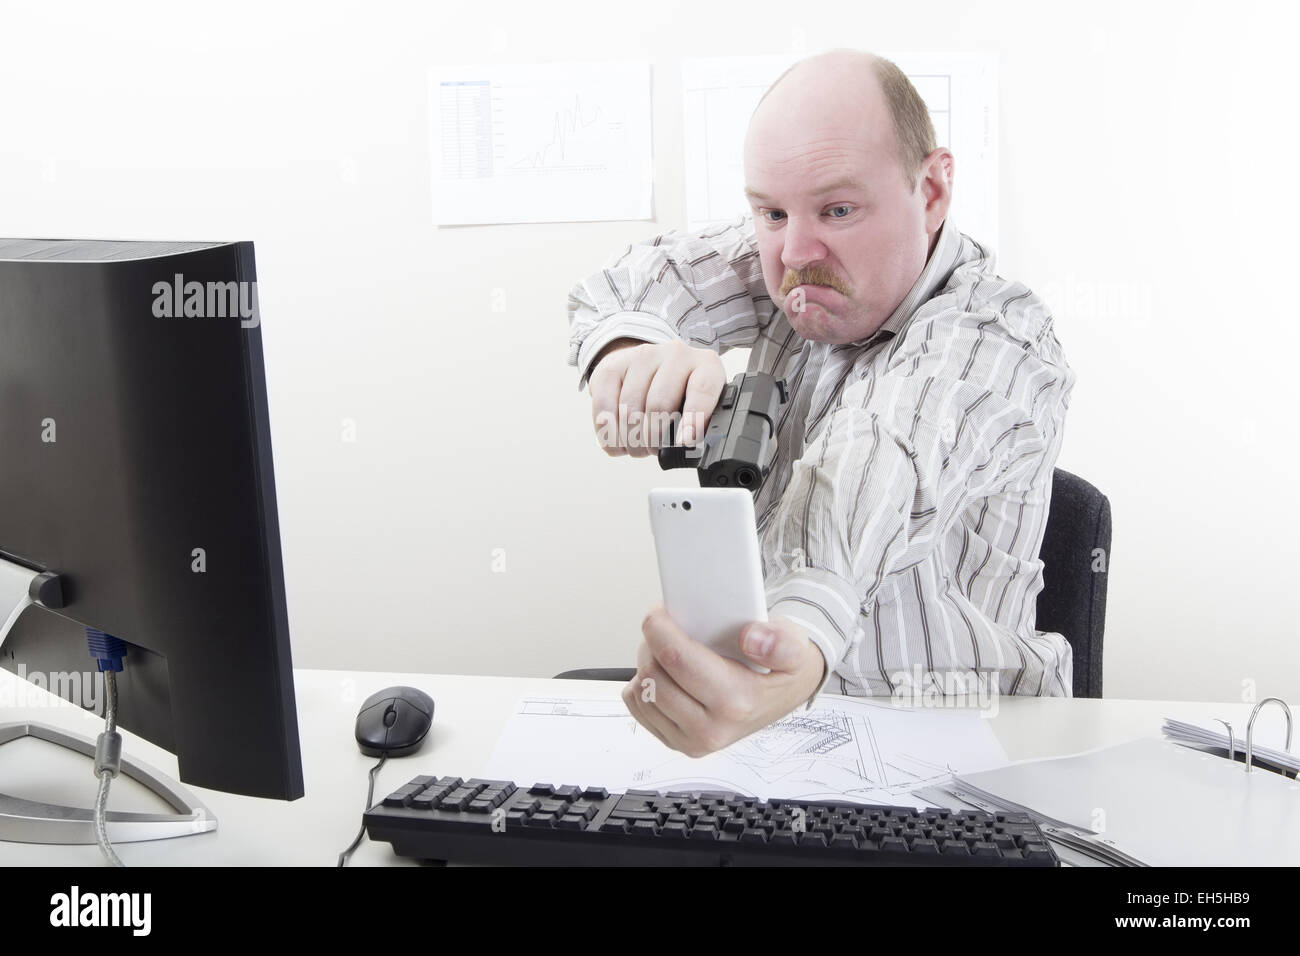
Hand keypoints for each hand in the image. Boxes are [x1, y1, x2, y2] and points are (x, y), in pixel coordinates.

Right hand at [588, 340, 725, 457]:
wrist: (650, 370)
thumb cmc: (679, 397)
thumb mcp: (699, 408)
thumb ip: (697, 428)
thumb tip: (686, 452)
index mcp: (706, 365)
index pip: (702, 389)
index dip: (693, 419)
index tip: (683, 443)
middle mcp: (676, 354)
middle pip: (660, 404)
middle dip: (654, 439)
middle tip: (652, 451)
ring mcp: (643, 356)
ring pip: (631, 408)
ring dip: (630, 440)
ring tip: (636, 447)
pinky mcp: (613, 365)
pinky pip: (605, 405)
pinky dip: (608, 432)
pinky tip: (616, 441)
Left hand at [621, 605, 826, 756]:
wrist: (781, 699)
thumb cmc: (780, 670)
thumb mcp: (795, 648)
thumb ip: (781, 641)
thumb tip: (751, 638)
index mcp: (736, 702)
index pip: (676, 659)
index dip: (659, 627)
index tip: (660, 612)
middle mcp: (711, 728)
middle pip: (652, 675)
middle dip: (651, 643)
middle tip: (666, 628)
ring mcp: (692, 740)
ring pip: (641, 692)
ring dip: (646, 663)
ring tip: (668, 650)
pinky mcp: (676, 742)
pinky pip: (638, 707)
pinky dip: (643, 685)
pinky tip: (666, 674)